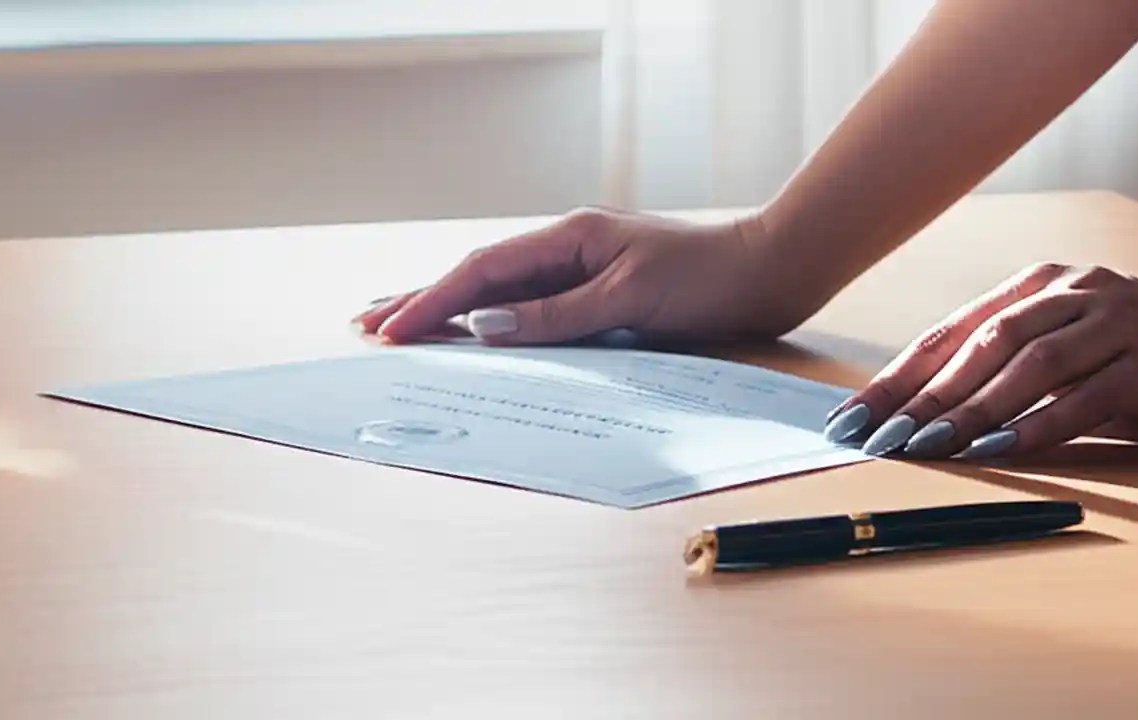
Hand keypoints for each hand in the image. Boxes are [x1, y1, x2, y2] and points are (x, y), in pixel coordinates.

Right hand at [356, 207, 821, 346]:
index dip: (433, 302)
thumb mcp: (630, 298)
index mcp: (569, 237)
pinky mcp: (598, 293)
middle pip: (479, 276)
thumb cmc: (709, 279)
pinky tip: (473, 331)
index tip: (391, 330)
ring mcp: (581, 269)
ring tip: (399, 323)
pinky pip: (532, 308)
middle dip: (423, 300)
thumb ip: (557, 315)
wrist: (770, 272)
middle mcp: (567, 249)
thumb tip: (485, 326)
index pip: (483, 272)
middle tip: (368, 323)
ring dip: (449, 310)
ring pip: (500, 292)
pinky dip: (494, 321)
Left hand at [825, 262, 1137, 458]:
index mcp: (1037, 284)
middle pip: (985, 343)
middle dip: (926, 395)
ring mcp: (1118, 321)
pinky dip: (1038, 425)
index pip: (949, 332)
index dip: (896, 377)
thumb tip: (908, 411)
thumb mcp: (1053, 352)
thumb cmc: (1121, 358)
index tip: (851, 417)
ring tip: (929, 445)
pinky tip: (1000, 449)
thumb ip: (993, 367)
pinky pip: (1086, 397)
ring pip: (1031, 364)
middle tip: (882, 437)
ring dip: (973, 409)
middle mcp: (1075, 291)